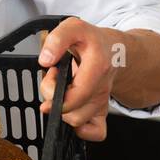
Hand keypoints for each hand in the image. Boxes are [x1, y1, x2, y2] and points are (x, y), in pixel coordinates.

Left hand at [38, 17, 126, 141]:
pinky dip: (82, 130)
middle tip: (54, 78)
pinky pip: (97, 133)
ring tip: (62, 89)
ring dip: (63, 109)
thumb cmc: (91, 41)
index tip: (49, 79)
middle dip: (55, 99)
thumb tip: (45, 60)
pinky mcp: (102, 111)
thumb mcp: (73, 27)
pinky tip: (71, 111)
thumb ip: (58, 39)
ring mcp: (103, 102)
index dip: (56, 97)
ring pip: (79, 122)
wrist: (113, 50)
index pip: (78, 95)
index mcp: (98, 67)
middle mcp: (102, 88)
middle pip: (73, 113)